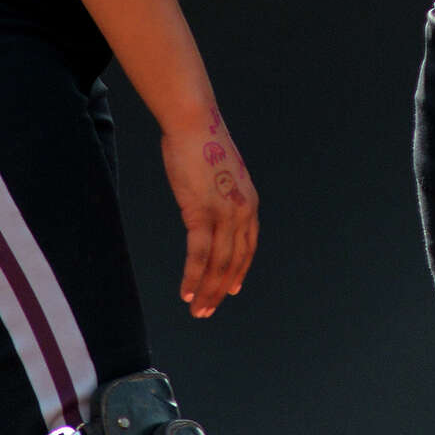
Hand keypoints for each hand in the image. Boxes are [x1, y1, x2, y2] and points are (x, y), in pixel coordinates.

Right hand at [160, 112, 258, 317]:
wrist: (194, 122)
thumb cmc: (201, 144)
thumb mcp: (220, 175)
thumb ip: (221, 197)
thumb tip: (209, 212)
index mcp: (249, 203)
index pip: (248, 248)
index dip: (239, 272)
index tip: (232, 291)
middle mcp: (243, 212)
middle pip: (234, 263)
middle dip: (220, 290)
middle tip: (207, 311)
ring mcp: (224, 213)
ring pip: (218, 264)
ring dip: (207, 291)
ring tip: (196, 310)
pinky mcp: (202, 212)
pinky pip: (199, 254)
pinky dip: (192, 276)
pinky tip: (185, 291)